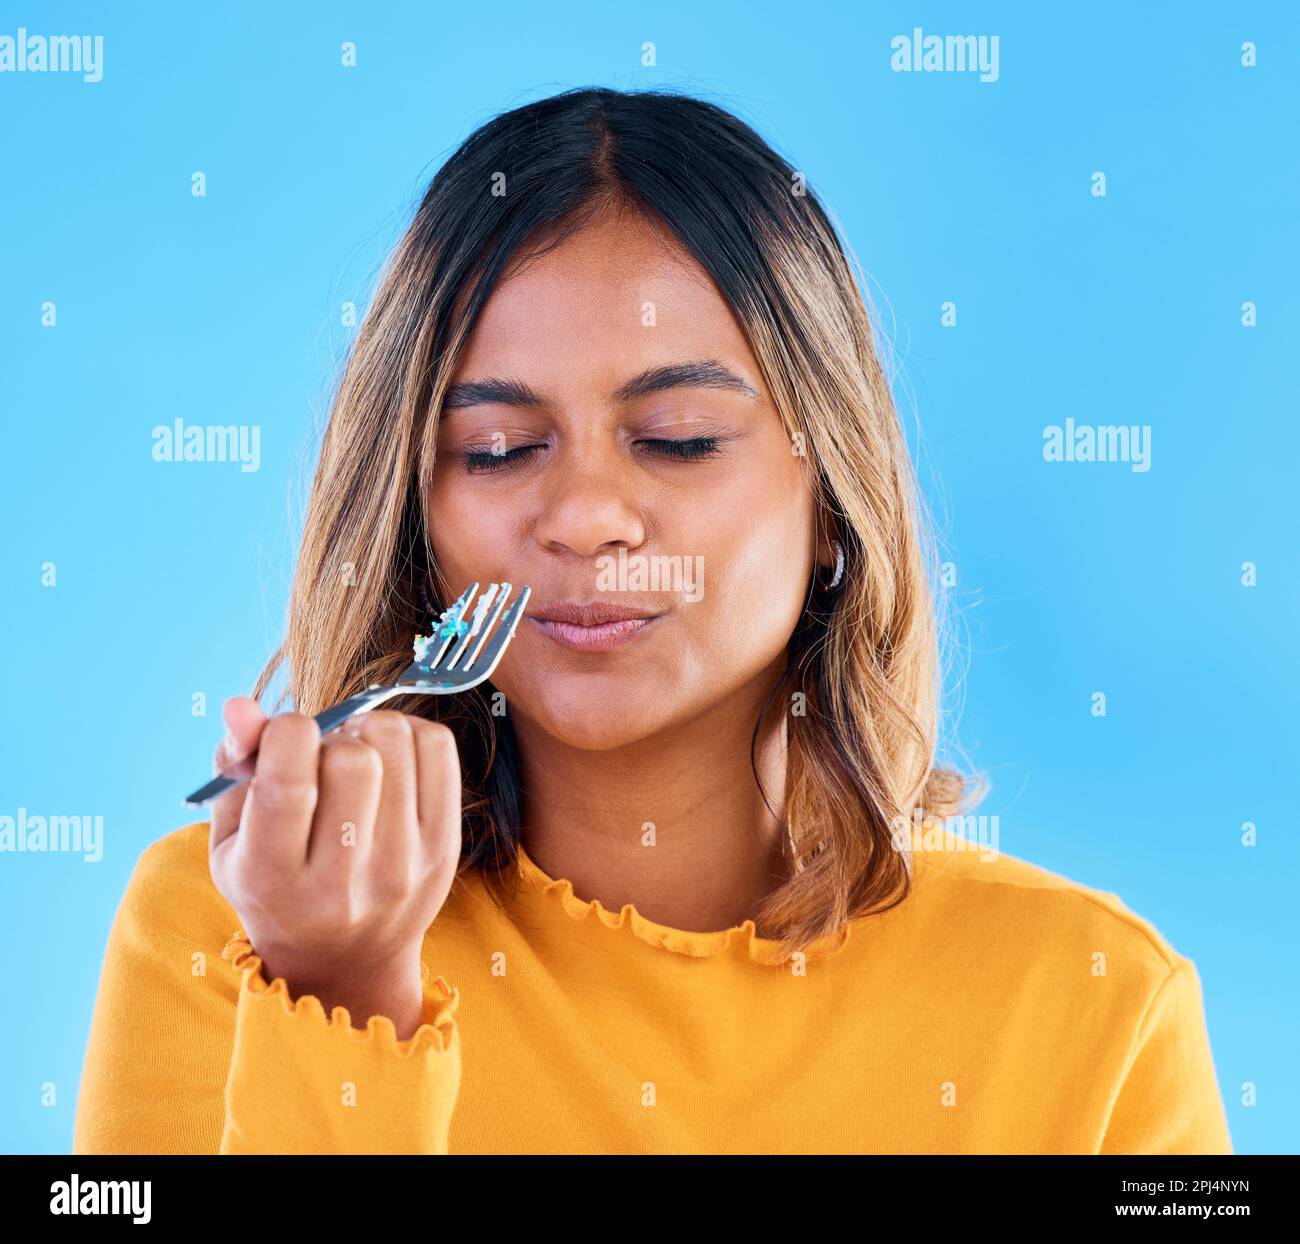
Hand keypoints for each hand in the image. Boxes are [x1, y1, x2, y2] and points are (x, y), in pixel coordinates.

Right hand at [207, 696, 462, 1038]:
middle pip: (352, 759)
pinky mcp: (444, 849)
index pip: (288, 783)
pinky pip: (437, 748)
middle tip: (322, 756)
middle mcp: (342, 882)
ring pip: (397, 743)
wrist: (347, 960)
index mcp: (274, 879)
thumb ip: (234, 769)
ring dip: (369, 731)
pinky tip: (389, 758)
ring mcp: (402, 867)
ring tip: (355, 757)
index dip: (285, 732)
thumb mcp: (234, 840)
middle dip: (332, 737)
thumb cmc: (278, 886)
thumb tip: (242, 706)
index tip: (286, 737)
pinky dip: (409, 733)